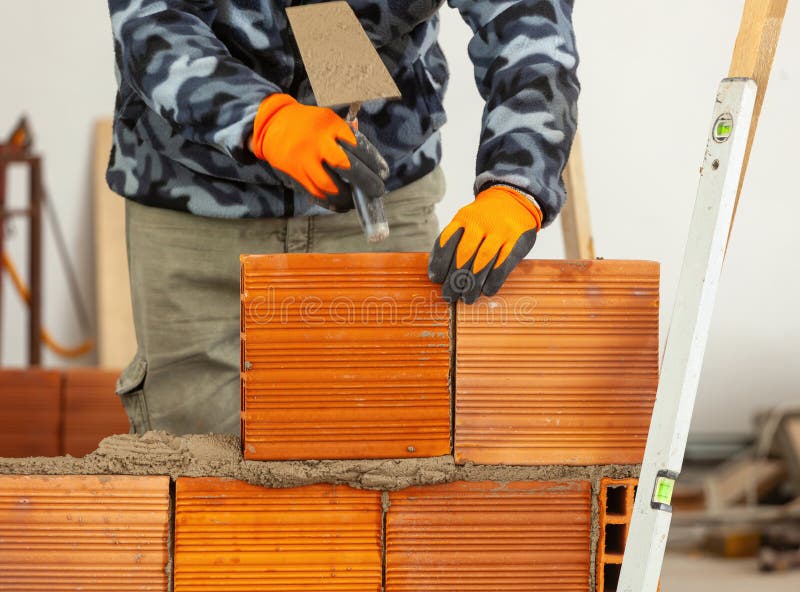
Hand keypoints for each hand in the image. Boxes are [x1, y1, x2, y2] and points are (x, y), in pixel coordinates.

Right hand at [251, 94, 387, 211]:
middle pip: (347, 167)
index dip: (374, 162)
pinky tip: (343, 205)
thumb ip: (350, 137)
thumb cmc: (310, 124)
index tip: (383, 173)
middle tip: (378, 190)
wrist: (272, 125)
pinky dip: (332, 204)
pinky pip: (316, 195)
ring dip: (349, 198)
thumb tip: (372, 161)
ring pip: (331, 187)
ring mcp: (304, 161)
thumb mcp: (329, 120)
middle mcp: (317, 143)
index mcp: (330, 125)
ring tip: (358, 200)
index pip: (358, 146)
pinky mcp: (295, 175)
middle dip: (366, 182)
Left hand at [428, 185, 541, 302]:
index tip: (436, 279)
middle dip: (454, 278)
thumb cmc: (484, 219)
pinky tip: (487, 291)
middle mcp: (481, 222)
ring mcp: (500, 231)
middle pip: (463, 255)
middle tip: (449, 295)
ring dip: (473, 284)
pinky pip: (503, 264)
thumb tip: (441, 274)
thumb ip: (456, 240)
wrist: (515, 200)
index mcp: (464, 217)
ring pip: (482, 261)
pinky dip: (494, 280)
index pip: (447, 241)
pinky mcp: (516, 240)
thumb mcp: (467, 220)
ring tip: (466, 298)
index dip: (439, 262)